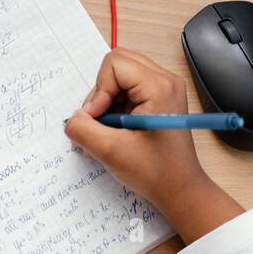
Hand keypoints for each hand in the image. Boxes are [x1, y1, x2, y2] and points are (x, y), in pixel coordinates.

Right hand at [64, 48, 241, 242]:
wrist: (179, 189)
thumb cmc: (155, 171)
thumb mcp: (109, 151)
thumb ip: (82, 129)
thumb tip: (72, 118)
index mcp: (159, 87)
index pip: (114, 64)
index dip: (98, 91)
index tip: (98, 120)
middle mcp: (165, 81)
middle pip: (117, 64)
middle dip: (101, 92)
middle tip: (101, 121)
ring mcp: (163, 89)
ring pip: (118, 77)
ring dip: (106, 101)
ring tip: (109, 130)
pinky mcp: (158, 99)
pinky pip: (125, 90)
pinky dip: (113, 107)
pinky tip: (115, 130)